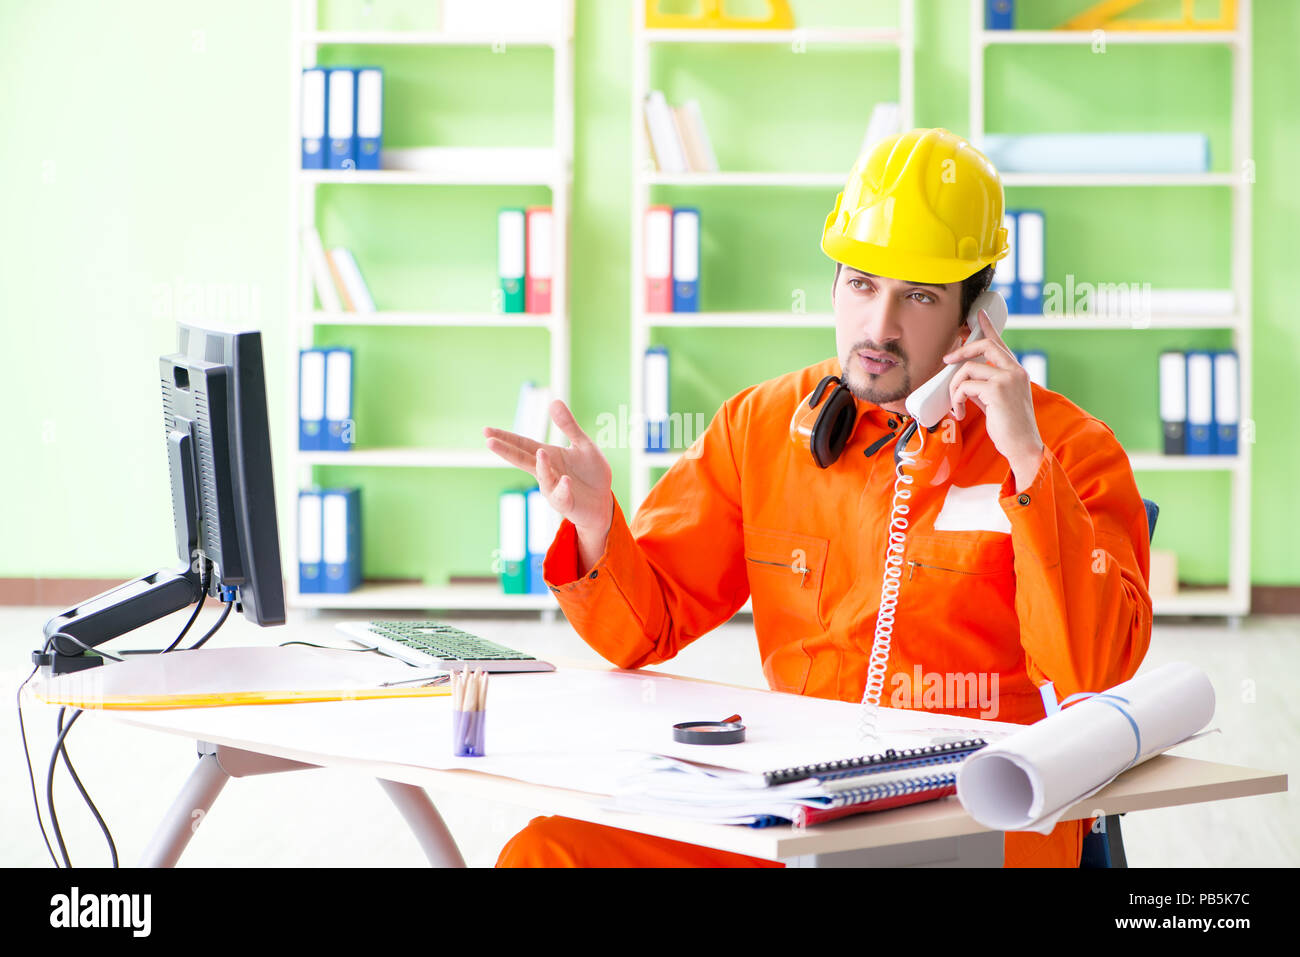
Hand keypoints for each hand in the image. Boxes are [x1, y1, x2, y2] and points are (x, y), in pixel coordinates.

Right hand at [484, 400, 613, 568]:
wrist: (602, 501)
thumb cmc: (590, 473)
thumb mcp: (583, 444)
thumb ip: (568, 425)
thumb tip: (553, 401)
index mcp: (548, 456)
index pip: (522, 444)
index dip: (505, 437)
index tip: (486, 431)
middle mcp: (546, 472)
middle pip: (523, 460)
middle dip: (506, 451)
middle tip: (489, 442)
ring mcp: (553, 488)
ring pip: (544, 477)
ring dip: (542, 466)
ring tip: (542, 452)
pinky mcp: (566, 502)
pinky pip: (562, 495)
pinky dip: (563, 487)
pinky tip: (566, 480)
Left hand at [943, 309, 1044, 491]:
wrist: (1023, 446)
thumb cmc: (1009, 427)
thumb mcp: (997, 401)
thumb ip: (985, 386)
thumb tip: (964, 380)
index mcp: (1016, 372)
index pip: (999, 344)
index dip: (987, 328)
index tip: (978, 315)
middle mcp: (1015, 371)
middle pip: (984, 346)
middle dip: (961, 350)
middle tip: (946, 361)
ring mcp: (1007, 379)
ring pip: (967, 370)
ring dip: (955, 388)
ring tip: (957, 406)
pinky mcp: (997, 390)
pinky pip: (964, 386)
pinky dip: (956, 399)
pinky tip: (960, 413)